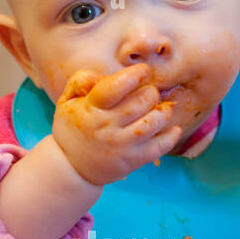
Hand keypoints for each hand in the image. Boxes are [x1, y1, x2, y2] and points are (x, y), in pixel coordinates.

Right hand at [52, 64, 184, 185]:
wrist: (71, 167)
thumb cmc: (72, 129)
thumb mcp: (66, 101)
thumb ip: (81, 81)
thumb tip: (102, 75)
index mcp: (91, 108)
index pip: (115, 87)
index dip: (134, 75)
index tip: (143, 71)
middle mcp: (108, 127)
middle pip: (140, 102)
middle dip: (151, 92)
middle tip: (150, 92)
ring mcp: (122, 145)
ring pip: (152, 123)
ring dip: (163, 112)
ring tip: (161, 108)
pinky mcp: (133, 160)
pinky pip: (159, 147)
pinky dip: (171, 137)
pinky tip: (174, 129)